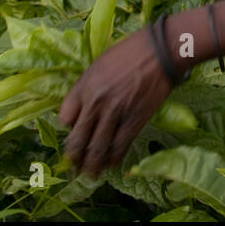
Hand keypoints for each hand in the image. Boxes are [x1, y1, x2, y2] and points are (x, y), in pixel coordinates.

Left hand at [58, 29, 172, 179]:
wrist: (161, 52)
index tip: (73, 132)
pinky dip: (113, 159)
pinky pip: (119, 146)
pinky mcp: (134, 120)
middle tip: (74, 167)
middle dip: (74, 157)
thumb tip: (85, 108)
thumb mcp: (100, 64)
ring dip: (91, 165)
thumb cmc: (131, 52)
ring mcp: (114, 113)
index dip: (67, 128)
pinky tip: (111, 164)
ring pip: (97, 148)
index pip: (63, 117)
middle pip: (77, 139)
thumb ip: (88, 86)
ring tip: (90, 174)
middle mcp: (95, 103)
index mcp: (84, 86)